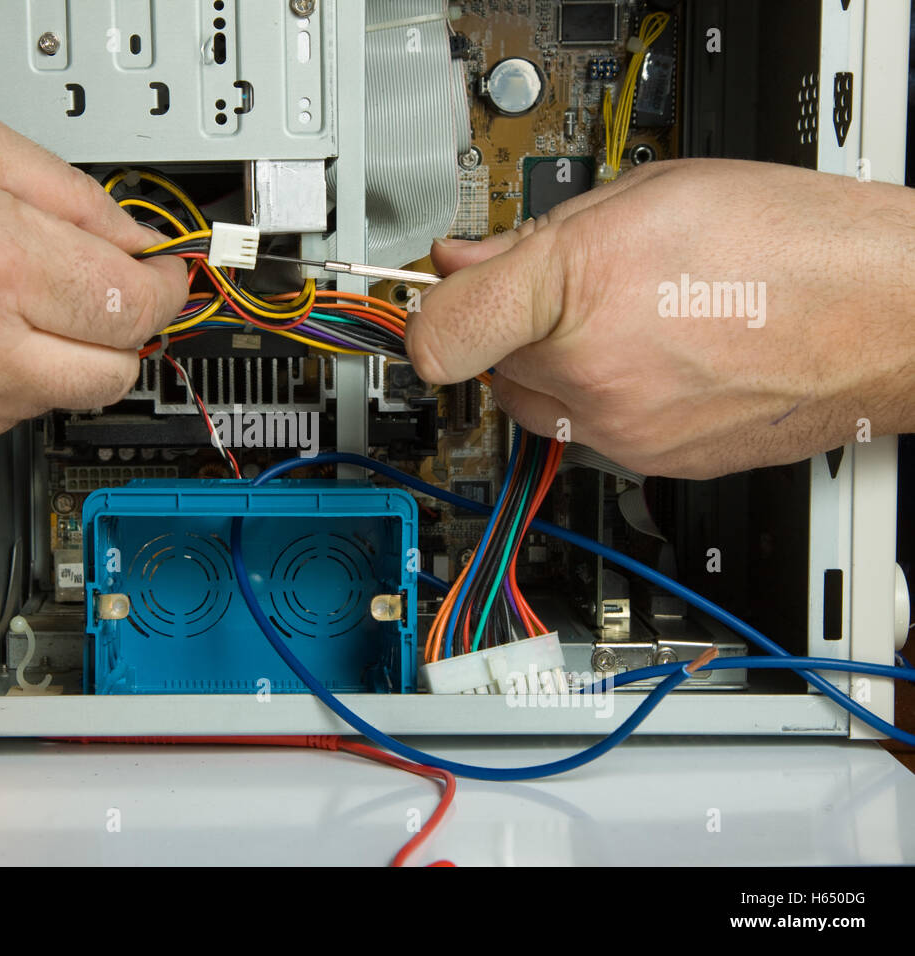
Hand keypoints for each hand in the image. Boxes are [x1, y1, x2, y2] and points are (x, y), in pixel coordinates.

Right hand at [0, 67, 185, 439]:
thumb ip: (75, 199)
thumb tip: (135, 243)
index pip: (132, 305)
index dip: (165, 289)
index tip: (168, 277)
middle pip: (114, 372)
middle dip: (127, 331)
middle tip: (110, 291)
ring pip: (64, 397)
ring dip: (70, 354)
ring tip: (22, 297)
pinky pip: (10, 413)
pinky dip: (17, 375)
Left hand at [406, 158, 914, 477]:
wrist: (888, 314)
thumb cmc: (790, 245)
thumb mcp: (642, 196)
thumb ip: (532, 237)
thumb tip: (463, 263)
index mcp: (576, 292)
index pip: (437, 334)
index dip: (426, 315)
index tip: (430, 305)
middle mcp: (591, 378)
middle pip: (486, 367)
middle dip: (510, 328)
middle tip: (562, 289)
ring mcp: (623, 434)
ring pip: (535, 406)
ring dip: (553, 368)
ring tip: (626, 320)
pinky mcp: (655, 466)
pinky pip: (590, 433)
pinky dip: (601, 400)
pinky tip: (657, 356)